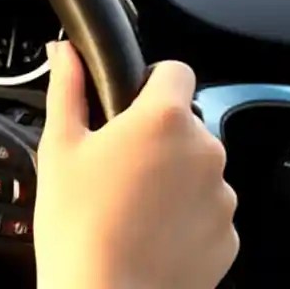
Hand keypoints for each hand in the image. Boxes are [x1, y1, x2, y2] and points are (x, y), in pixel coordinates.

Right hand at [34, 42, 237, 288]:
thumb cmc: (78, 225)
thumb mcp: (60, 147)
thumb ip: (68, 89)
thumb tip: (66, 52)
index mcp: (163, 118)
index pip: (176, 71)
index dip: (150, 82)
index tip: (129, 107)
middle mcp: (204, 150)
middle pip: (185, 124)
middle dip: (157, 138)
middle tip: (117, 168)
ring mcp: (222, 196)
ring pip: (198, 170)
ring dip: (173, 179)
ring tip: (131, 207)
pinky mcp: (229, 236)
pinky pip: (208, 213)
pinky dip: (185, 219)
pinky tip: (150, 234)